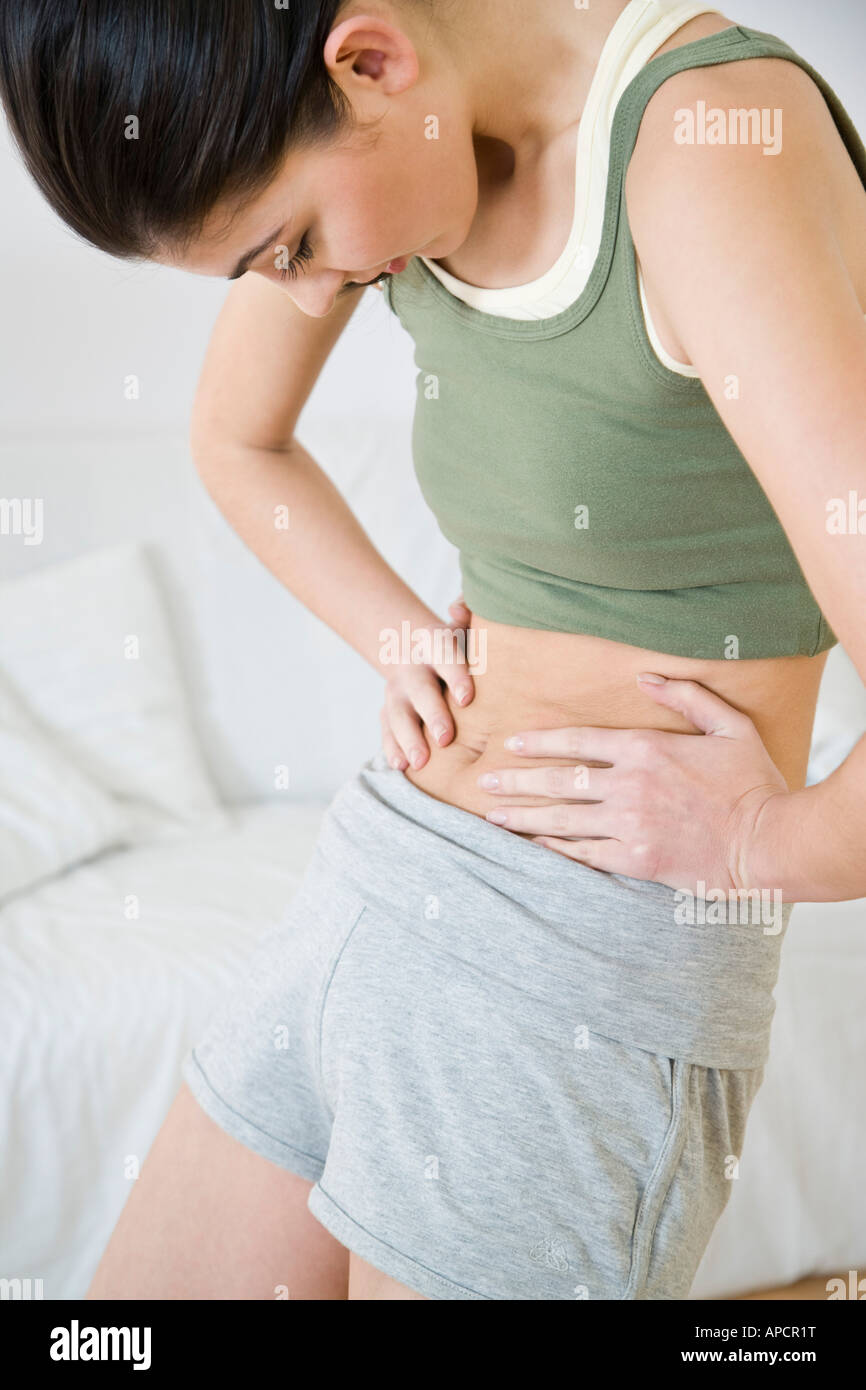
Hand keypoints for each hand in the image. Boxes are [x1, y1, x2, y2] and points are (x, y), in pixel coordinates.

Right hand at [380, 598, 474, 770]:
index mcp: (435, 644)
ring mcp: (397, 692)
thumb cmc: (455, 643)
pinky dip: (392, 747)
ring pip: (399, 715)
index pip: (445, 657)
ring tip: (421, 761)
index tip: (468, 698)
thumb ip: (467, 611)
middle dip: (433, 714)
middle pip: (421, 691)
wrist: (414, 649)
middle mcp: (413, 669)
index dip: (455, 675)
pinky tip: (401, 765)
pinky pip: (387, 731)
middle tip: (446, 738)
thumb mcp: (463, 624)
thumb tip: (456, 607)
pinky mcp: (388, 712)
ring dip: (409, 738)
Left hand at [477, 674, 789, 892]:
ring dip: (524, 815)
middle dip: (516, 779)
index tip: (513, 744)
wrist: (769, 843)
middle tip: (484, 780)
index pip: (579, 740)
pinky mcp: (636, 859)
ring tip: (493, 815)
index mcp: (647, 748)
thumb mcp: (730, 726)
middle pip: (559, 779)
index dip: (541, 742)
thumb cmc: (754, 783)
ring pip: (563, 817)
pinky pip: (584, 852)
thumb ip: (687, 695)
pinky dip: (555, 847)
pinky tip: (533, 843)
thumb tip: (645, 675)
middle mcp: (630, 784)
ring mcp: (630, 823)